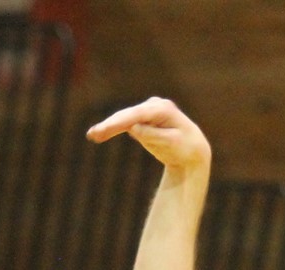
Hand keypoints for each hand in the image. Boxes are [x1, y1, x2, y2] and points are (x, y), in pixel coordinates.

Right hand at [86, 97, 212, 173]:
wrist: (192, 149)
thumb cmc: (185, 147)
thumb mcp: (171, 144)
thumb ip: (153, 135)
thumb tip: (132, 128)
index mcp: (164, 110)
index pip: (137, 115)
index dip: (119, 122)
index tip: (105, 130)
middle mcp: (154, 105)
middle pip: (128, 115)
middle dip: (110, 125)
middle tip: (93, 135)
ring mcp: (148, 109)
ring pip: (125, 118)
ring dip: (109, 126)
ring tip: (92, 135)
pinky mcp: (143, 117)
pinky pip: (126, 122)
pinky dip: (114, 127)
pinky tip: (99, 133)